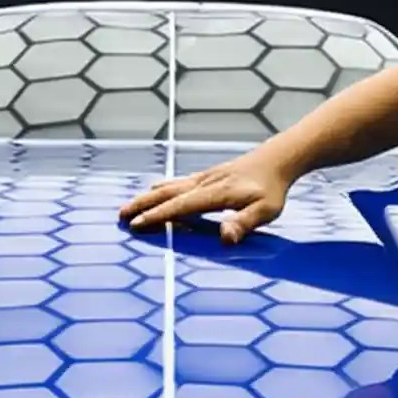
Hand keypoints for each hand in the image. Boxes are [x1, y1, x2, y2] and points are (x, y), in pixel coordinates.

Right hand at [118, 155, 293, 244]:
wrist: (277, 159)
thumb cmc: (272, 189)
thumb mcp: (265, 211)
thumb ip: (244, 224)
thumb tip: (225, 238)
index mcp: (214, 194)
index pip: (180, 206)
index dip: (158, 216)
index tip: (136, 225)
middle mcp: (204, 183)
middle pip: (167, 194)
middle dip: (142, 205)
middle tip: (119, 216)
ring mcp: (204, 178)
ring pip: (169, 187)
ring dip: (147, 197)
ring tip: (128, 206)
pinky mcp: (207, 176)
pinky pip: (178, 183)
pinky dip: (162, 189)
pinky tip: (156, 190)